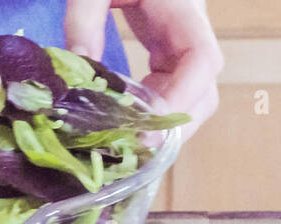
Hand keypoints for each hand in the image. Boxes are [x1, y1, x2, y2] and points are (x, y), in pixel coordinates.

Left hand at [65, 0, 222, 139]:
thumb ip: (84, 19)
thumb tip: (75, 70)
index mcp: (185, 10)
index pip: (203, 61)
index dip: (182, 98)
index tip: (148, 126)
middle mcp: (193, 33)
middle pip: (205, 92)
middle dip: (174, 125)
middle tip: (135, 151)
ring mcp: (183, 46)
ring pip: (192, 98)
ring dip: (164, 125)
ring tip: (128, 145)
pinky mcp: (168, 53)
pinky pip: (170, 90)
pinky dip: (151, 112)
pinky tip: (123, 123)